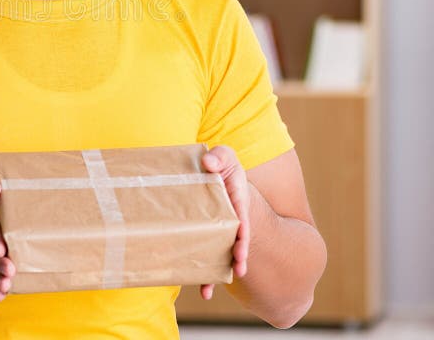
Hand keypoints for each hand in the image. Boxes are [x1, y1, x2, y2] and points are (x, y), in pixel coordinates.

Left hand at [199, 145, 249, 299]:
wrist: (213, 175)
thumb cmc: (220, 165)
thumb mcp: (224, 157)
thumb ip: (219, 156)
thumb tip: (208, 162)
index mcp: (237, 200)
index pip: (242, 214)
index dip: (244, 226)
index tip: (243, 236)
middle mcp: (234, 219)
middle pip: (240, 237)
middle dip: (241, 251)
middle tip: (240, 264)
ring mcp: (224, 232)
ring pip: (227, 253)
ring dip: (227, 267)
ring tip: (223, 281)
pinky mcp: (212, 239)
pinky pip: (211, 259)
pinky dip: (209, 277)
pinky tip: (205, 292)